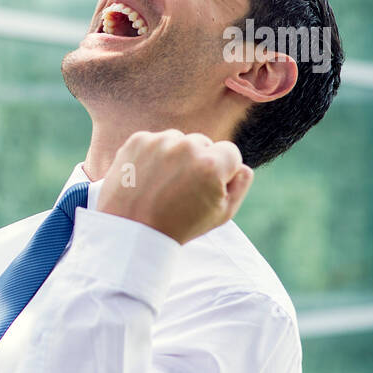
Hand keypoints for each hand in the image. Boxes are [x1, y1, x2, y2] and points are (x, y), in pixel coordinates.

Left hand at [96, 129, 252, 243]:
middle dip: (197, 161)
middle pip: (203, 143)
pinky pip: (154, 141)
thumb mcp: (221, 214)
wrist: (131, 231)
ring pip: (178, 140)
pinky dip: (152, 155)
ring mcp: (159, 142)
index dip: (221, 172)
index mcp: (211, 164)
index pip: (230, 152)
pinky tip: (147, 178)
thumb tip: (241, 166)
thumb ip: (240, 186)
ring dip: (175, 156)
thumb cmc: (179, 225)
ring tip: (163, 184)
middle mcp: (186, 147)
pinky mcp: (137, 141)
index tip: (205, 188)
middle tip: (181, 189)